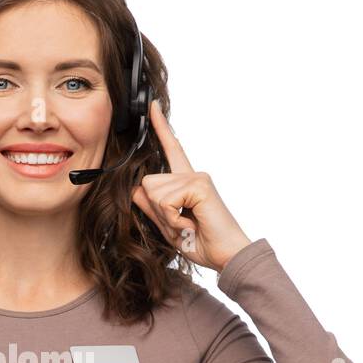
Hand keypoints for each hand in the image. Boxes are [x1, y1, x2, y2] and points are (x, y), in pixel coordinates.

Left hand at [131, 98, 256, 273]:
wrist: (227, 256)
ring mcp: (197, 178)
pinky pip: (165, 200)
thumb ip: (152, 207)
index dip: (161, 128)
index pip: (171, 150)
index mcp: (186, 183)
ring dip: (165, 217)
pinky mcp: (199, 185)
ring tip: (186, 226)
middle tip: (179, 225)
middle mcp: (192, 175)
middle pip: (148, 182)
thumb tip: (135, 188)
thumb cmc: (202, 243)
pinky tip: (189, 226)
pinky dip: (172, 220)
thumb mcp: (169, 226)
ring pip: (153, 191)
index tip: (152, 106)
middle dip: (156, 210)